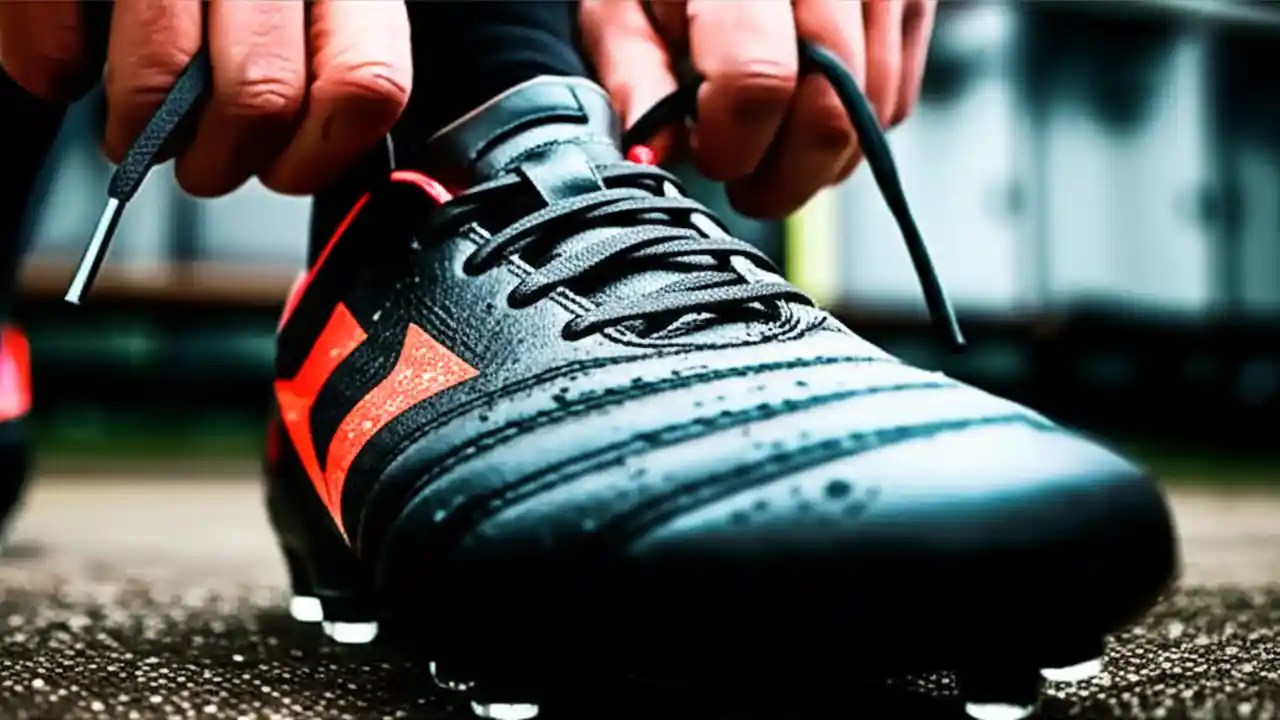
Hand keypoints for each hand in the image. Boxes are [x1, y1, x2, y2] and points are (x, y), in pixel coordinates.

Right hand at [0, 0, 411, 196]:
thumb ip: (330, 54)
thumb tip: (317, 150)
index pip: (365, 84)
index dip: (321, 151)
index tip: (287, 168)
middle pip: (263, 95)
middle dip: (222, 160)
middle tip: (202, 163)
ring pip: (165, 74)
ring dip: (140, 132)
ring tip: (133, 130)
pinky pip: (63, 40)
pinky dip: (55, 70)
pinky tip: (72, 62)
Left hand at [580, 0, 935, 217]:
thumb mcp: (623, 4)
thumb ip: (636, 80)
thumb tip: (650, 156)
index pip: (758, 80)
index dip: (732, 145)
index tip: (711, 156)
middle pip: (829, 113)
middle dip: (783, 176)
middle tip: (745, 181)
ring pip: (870, 118)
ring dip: (817, 161)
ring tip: (771, 143)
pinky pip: (896, 99)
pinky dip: (851, 129)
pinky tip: (806, 107)